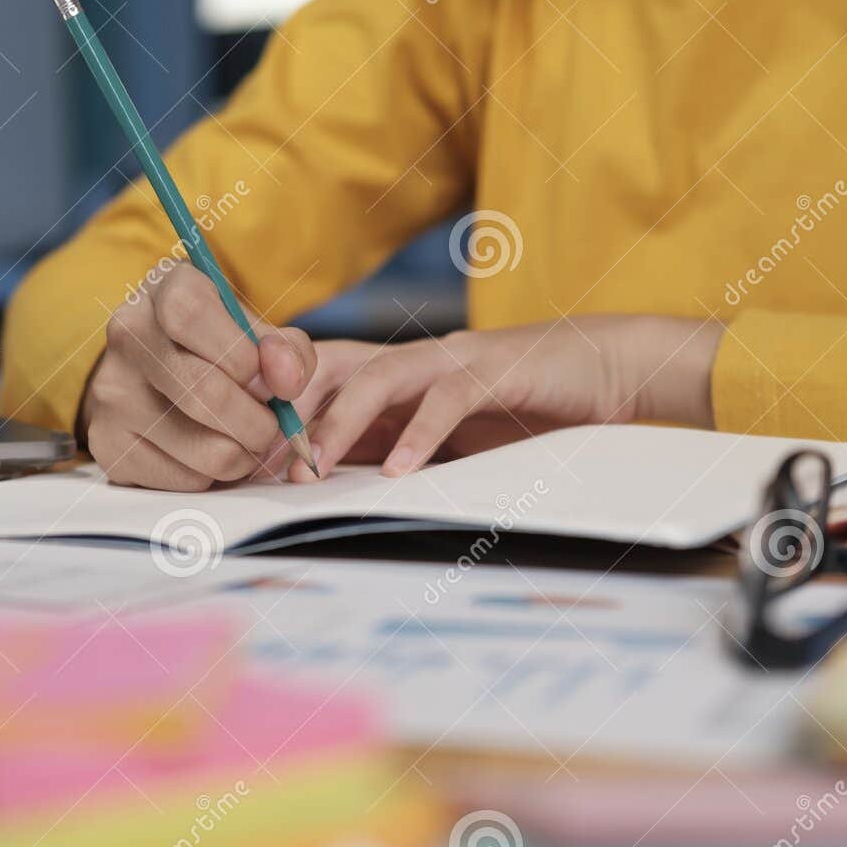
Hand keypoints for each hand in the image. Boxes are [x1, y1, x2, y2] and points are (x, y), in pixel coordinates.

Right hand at [81, 262, 316, 490]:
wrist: (152, 373)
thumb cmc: (215, 347)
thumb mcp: (255, 331)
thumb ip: (285, 350)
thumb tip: (286, 380)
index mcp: (164, 290)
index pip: (192, 315)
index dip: (242, 355)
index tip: (269, 380)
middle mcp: (128, 336)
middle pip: (204, 391)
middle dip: (260, 421)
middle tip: (273, 426)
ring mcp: (112, 392)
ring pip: (206, 449)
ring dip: (246, 455)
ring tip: (247, 440)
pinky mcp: (109, 445)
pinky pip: (187, 480)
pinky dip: (214, 475)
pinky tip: (210, 451)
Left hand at [288, 315, 723, 480]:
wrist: (604, 370)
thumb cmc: (522, 407)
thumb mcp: (445, 437)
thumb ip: (392, 449)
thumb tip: (330, 487)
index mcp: (396, 375)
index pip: (316, 381)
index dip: (275, 415)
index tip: (243, 463)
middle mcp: (413, 358)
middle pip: (328, 369)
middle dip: (288, 415)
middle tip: (259, 467)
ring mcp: (452, 359)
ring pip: (376, 378)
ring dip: (338, 425)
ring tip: (313, 469)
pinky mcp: (495, 370)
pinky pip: (447, 398)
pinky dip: (421, 434)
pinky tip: (402, 470)